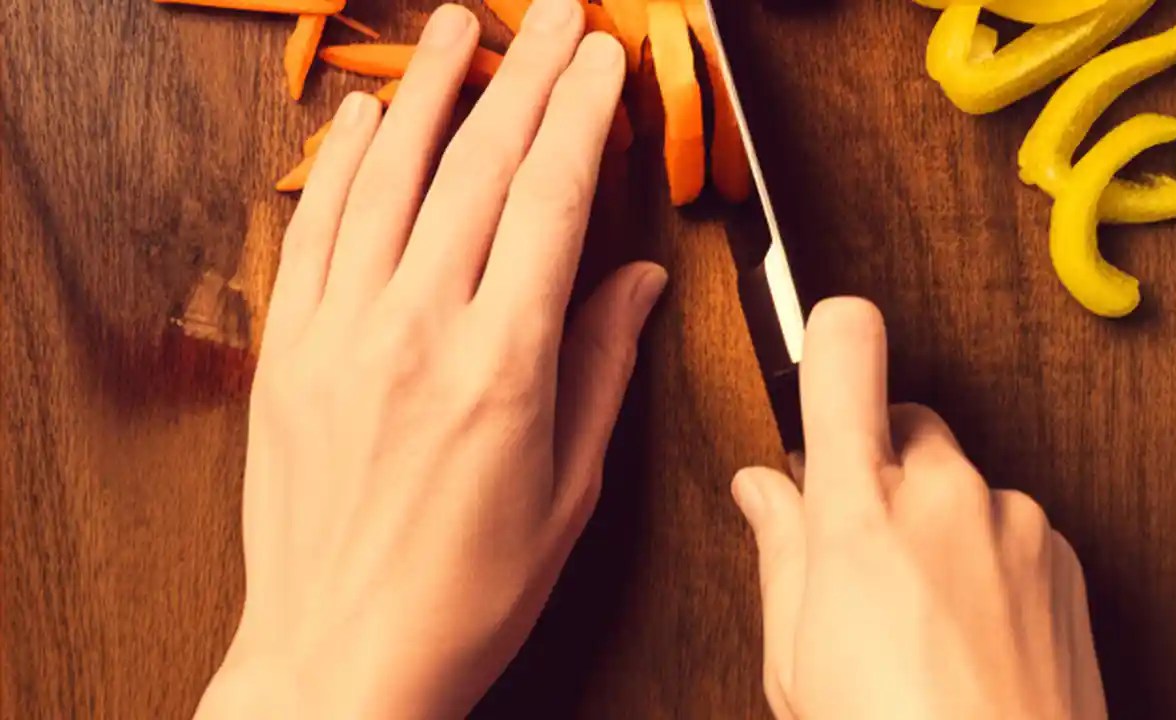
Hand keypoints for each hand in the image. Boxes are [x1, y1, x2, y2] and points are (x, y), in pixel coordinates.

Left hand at [196, 4, 662, 717]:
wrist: (341, 657)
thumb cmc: (465, 595)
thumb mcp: (569, 492)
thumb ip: (602, 371)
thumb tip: (633, 284)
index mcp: (504, 367)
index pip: (550, 202)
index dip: (581, 116)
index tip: (602, 60)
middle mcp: (418, 333)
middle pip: (479, 169)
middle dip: (526, 75)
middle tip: (554, 14)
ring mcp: (343, 336)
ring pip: (392, 179)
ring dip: (434, 91)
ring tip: (461, 26)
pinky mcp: (292, 353)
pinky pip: (316, 231)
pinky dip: (344, 164)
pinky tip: (372, 117)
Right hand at [732, 298, 1105, 719]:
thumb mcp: (794, 658)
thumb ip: (779, 550)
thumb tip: (762, 489)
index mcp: (859, 512)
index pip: (847, 355)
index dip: (829, 332)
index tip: (820, 338)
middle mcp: (945, 495)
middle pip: (902, 417)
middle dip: (873, 461)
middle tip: (854, 538)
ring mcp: (1012, 519)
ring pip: (956, 478)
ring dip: (932, 515)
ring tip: (918, 609)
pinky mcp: (1059, 550)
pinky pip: (1006, 519)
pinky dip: (982, 550)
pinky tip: (966, 624)